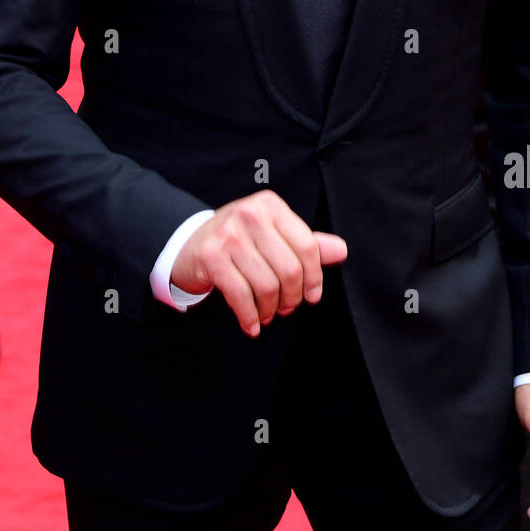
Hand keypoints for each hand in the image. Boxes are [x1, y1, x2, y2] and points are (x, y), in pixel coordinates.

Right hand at [170, 188, 346, 337]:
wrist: (189, 243)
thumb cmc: (238, 240)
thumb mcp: (272, 235)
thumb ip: (305, 243)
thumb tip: (340, 250)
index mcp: (270, 206)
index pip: (306, 245)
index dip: (314, 277)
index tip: (312, 296)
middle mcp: (250, 214)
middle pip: (288, 269)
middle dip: (291, 298)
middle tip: (287, 308)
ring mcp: (228, 234)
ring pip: (266, 285)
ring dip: (270, 309)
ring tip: (268, 314)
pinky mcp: (210, 256)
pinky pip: (240, 295)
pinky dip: (249, 317)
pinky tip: (252, 324)